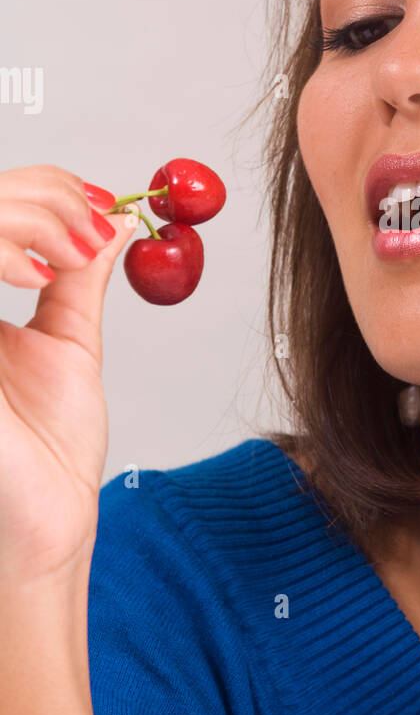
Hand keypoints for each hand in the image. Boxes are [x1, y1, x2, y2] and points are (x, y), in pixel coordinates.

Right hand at [0, 166, 135, 584]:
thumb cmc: (50, 450)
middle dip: (27, 199)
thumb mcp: (70, 342)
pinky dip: (1, 255)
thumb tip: (113, 222)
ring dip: (14, 221)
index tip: (90, 198)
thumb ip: (78, 278)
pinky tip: (35, 276)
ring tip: (63, 251)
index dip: (30, 192)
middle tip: (83, 215)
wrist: (45, 523)